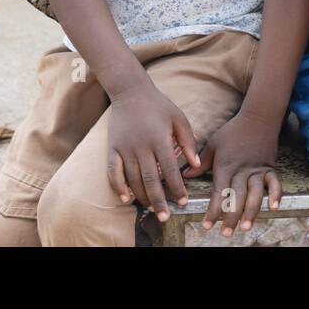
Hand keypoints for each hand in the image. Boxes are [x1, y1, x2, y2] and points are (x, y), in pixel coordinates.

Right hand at [106, 81, 200, 220]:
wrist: (130, 92)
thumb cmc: (159, 105)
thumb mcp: (179, 118)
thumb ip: (188, 141)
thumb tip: (196, 164)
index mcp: (160, 138)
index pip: (170, 170)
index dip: (177, 188)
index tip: (183, 201)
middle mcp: (141, 145)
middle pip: (151, 180)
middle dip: (159, 200)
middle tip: (166, 216)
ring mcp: (124, 148)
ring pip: (133, 179)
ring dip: (142, 196)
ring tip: (151, 208)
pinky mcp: (112, 148)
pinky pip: (112, 172)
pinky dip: (118, 186)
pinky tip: (126, 198)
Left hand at [183, 111, 282, 236]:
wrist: (258, 117)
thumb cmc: (232, 132)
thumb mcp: (213, 144)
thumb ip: (201, 162)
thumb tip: (186, 175)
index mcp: (226, 165)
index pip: (219, 192)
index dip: (213, 210)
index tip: (207, 225)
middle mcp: (242, 170)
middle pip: (237, 196)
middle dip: (231, 216)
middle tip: (226, 233)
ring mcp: (257, 169)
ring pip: (255, 193)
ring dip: (251, 211)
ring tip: (245, 227)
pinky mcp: (270, 167)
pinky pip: (275, 183)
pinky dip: (276, 195)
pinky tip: (274, 208)